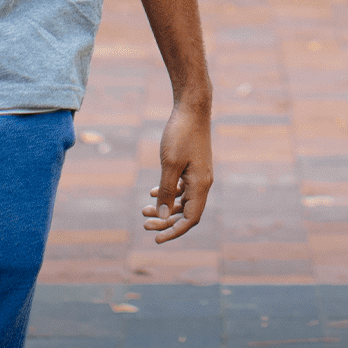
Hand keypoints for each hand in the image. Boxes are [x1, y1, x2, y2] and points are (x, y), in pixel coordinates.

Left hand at [143, 99, 212, 242]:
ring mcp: (199, 175)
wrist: (192, 108)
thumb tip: (164, 217)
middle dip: (166, 222)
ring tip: (145, 211)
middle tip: (144, 224)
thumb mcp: (169, 164)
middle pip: (186, 213)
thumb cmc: (180, 134)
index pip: (190, 219)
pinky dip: (170, 193)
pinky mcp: (194, 166)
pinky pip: (183, 188)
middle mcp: (203, 183)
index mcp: (201, 186)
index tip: (156, 239)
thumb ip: (168, 191)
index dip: (174, 232)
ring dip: (166, 208)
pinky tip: (154, 192)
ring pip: (184, 201)